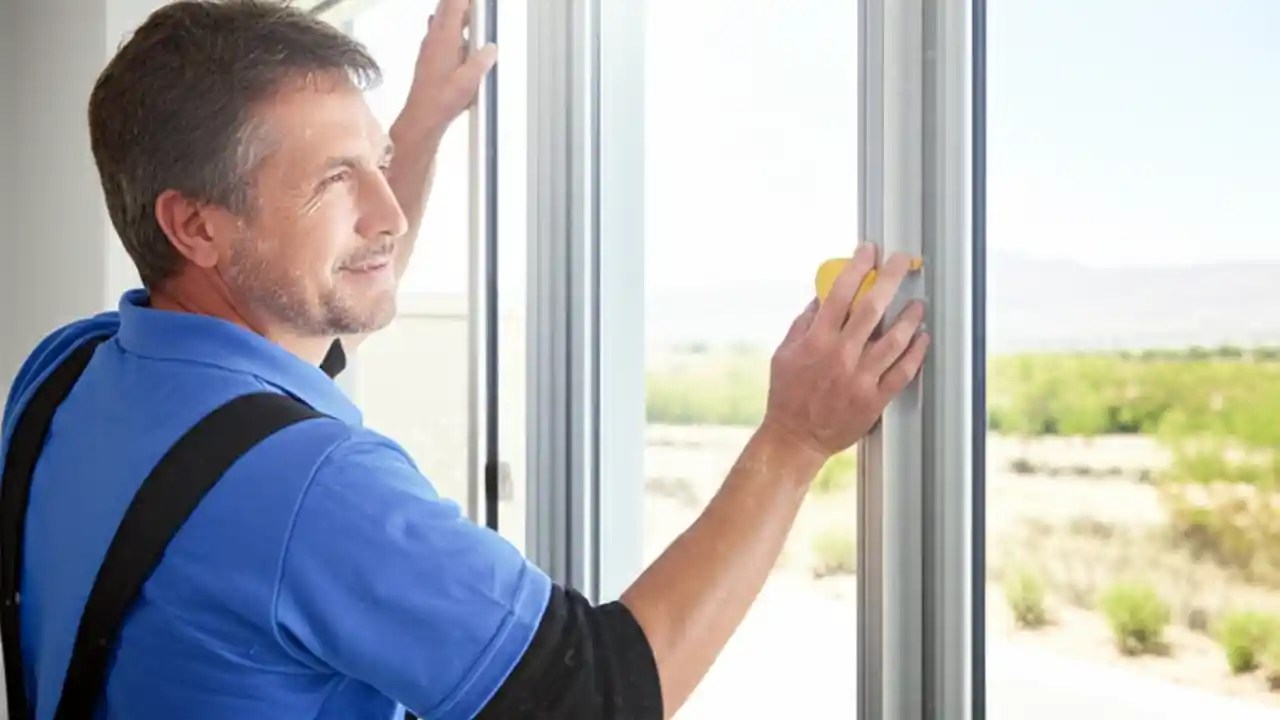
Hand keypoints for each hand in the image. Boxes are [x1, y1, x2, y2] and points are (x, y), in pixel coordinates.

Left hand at [397, 0, 497, 139]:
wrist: (422, 117)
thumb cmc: (443, 99)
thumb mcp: (470, 80)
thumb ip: (482, 60)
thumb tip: (490, 47)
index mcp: (444, 38)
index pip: (454, 5)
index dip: (465, 1)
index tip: (478, 3)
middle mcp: (433, 38)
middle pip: (445, 9)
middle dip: (460, 4)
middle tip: (476, 8)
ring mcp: (429, 48)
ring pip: (441, 21)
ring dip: (455, 15)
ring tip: (471, 17)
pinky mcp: (429, 59)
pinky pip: (440, 35)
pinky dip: (451, 29)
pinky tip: (460, 38)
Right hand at [760, 244, 930, 461]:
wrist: (795, 438)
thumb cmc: (787, 395)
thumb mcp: (784, 354)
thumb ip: (803, 324)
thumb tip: (822, 297)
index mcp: (816, 341)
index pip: (840, 294)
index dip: (856, 267)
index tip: (868, 251)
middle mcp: (840, 356)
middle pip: (872, 309)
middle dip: (890, 278)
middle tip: (902, 261)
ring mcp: (860, 378)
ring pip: (894, 340)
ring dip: (910, 317)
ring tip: (918, 304)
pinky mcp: (874, 400)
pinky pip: (902, 372)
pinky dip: (916, 353)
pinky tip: (922, 338)